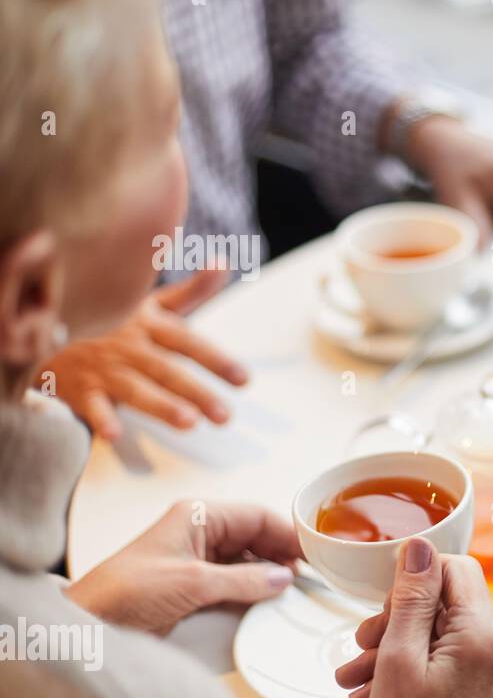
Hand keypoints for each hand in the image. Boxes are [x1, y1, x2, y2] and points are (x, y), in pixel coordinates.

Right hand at [39, 265, 246, 439]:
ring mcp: (103, 368)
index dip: (216, 359)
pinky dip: (100, 418)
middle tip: (225, 417)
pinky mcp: (80, 388)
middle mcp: (128, 347)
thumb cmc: (110, 321)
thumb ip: (191, 290)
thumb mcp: (149, 302)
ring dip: (160, 406)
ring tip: (189, 423)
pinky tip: (113, 435)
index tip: (244, 379)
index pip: (188, 343)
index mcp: (148, 325)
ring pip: (135, 389)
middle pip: (167, 370)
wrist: (44, 326)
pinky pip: (90, 405)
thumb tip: (223, 262)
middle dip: (197, 393)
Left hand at [67, 502, 299, 634]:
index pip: (258, 516)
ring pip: (250, 561)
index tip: (316, 553)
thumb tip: (284, 578)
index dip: (289, 533)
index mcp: (198, 516)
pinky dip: (256, 592)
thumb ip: (243, 579)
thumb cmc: (125, 593)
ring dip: (272, 576)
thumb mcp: (192, 583)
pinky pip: (237, 583)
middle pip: (257, 537)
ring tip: (296, 593)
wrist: (87, 628)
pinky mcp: (195, 588)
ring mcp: (198, 561)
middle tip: (313, 577)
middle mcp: (200, 534)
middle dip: (284, 555)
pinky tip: (271, 604)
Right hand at [334, 538, 492, 697]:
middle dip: (399, 619)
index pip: (458, 569)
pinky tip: (376, 686)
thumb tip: (419, 547)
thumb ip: (412, 596)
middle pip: (448, 604)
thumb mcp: (398, 656)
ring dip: (397, 646)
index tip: (386, 602)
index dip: (416, 580)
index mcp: (486, 637)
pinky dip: (415, 666)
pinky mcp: (488, 690)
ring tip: (358, 672)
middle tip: (363, 644)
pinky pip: (450, 659)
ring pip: (443, 634)